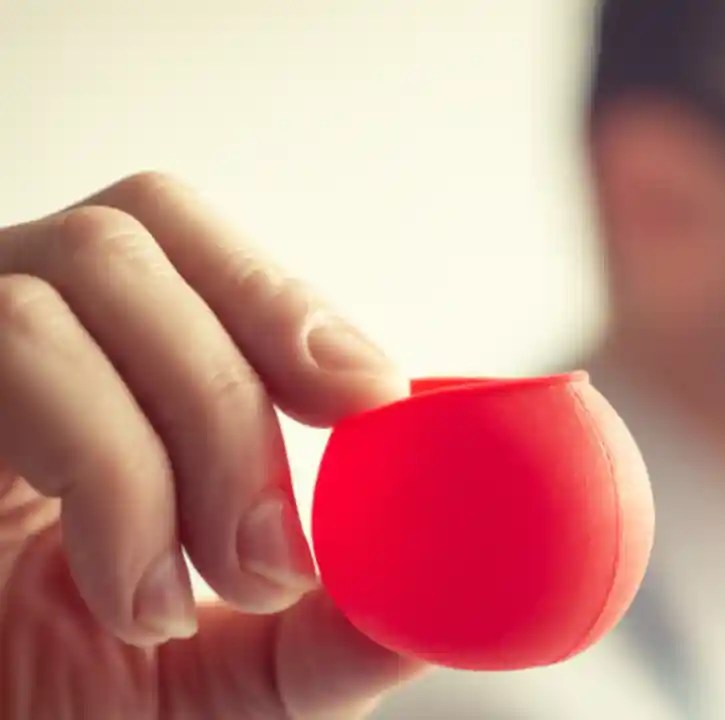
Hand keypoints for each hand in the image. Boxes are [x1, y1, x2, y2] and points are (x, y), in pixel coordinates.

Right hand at [0, 173, 424, 718]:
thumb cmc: (55, 705)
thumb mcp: (220, 679)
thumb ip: (322, 636)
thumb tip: (439, 605)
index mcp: (106, 374)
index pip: (194, 257)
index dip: (287, 303)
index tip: (375, 394)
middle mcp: (25, 347)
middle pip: (139, 232)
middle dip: (250, 366)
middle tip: (295, 523)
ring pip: (81, 280)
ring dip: (193, 440)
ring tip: (221, 583)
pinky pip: (14, 356)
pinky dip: (112, 480)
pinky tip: (133, 597)